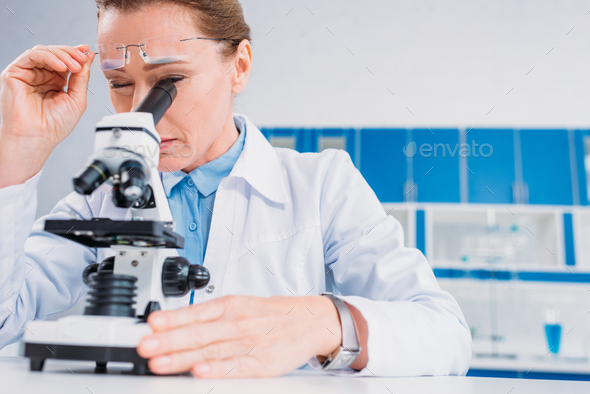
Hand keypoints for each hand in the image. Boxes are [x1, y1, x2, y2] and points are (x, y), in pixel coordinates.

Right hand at [0, 44, 94, 186]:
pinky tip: (61, 66)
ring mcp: (28, 74)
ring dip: (63, 55)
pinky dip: (49, 56)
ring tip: (74, 65)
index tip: (89, 52)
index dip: (77, 55)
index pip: (66, 61)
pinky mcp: (15, 73)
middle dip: (72, 54)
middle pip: (56, 54)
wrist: (37, 137)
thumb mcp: (77, 99)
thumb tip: (88, 57)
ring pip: (45, 51)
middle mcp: (41, 76)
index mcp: (55, 83)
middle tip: (83, 58)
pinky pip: (32, 55)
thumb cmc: (54, 126)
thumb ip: (82, 77)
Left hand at [137, 295, 343, 377]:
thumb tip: (172, 327)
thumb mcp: (240, 305)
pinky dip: (219, 371)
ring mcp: (249, 343)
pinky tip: (201, 373)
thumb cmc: (272, 315)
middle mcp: (237, 323)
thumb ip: (208, 318)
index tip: (150, 325)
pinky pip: (238, 368)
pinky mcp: (263, 364)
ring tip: (160, 363)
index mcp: (230, 306)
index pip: (195, 313)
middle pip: (198, 334)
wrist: (310, 320)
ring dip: (184, 358)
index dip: (172, 320)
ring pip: (212, 351)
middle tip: (145, 346)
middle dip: (169, 341)